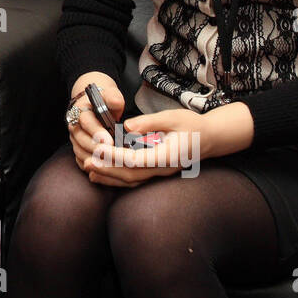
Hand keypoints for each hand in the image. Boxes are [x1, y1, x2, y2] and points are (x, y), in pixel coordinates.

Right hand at [67, 73, 125, 180]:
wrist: (93, 103)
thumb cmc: (104, 100)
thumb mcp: (110, 94)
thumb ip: (113, 97)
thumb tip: (116, 102)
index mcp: (81, 111)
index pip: (86, 122)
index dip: (97, 132)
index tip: (109, 141)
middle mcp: (74, 126)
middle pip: (82, 140)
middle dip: (96, 150)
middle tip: (111, 156)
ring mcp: (75, 139)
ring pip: (80, 152)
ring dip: (94, 160)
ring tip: (111, 165)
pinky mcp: (78, 149)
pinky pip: (81, 161)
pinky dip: (92, 167)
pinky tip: (105, 170)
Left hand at [81, 108, 206, 187]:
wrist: (210, 138)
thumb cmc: (192, 125)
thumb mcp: (173, 117)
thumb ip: (150, 122)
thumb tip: (127, 125)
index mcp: (167, 155)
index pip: (136, 159)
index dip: (115, 156)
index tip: (98, 150)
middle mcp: (163, 169)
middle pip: (131, 174)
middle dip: (108, 169)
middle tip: (87, 162)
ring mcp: (161, 173)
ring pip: (132, 180)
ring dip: (110, 177)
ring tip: (89, 170)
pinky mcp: (157, 172)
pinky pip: (135, 179)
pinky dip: (118, 178)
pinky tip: (103, 174)